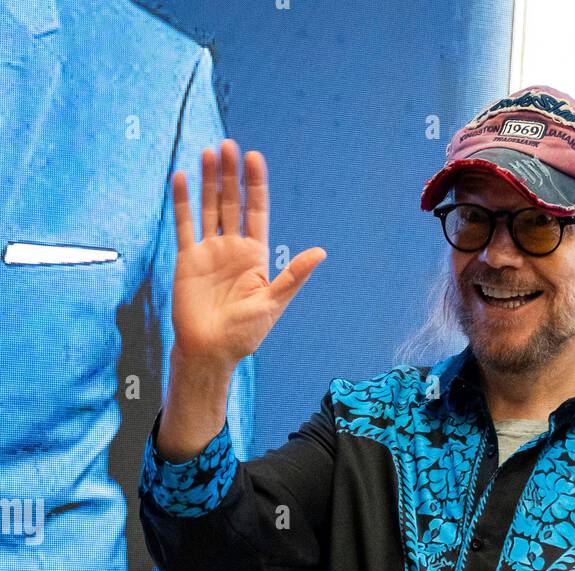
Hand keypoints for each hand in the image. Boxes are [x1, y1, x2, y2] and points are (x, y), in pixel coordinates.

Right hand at [169, 139, 325, 370]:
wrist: (210, 350)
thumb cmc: (244, 333)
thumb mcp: (273, 303)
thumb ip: (293, 276)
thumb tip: (321, 252)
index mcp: (255, 255)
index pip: (256, 210)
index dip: (255, 184)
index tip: (254, 157)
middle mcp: (232, 247)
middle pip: (231, 202)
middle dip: (230, 174)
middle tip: (228, 145)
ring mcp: (209, 251)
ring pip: (208, 207)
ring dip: (207, 181)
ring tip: (209, 152)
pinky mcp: (188, 258)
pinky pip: (184, 225)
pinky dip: (182, 202)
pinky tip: (182, 178)